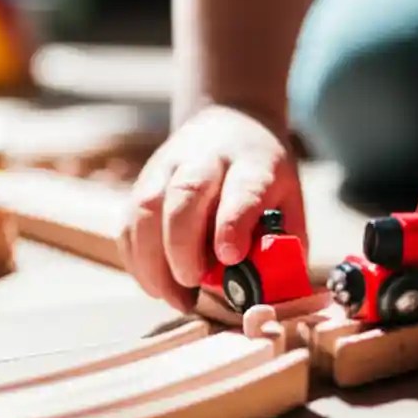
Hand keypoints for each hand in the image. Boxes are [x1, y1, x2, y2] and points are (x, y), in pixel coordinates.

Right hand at [119, 105, 306, 310]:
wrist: (233, 120)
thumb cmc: (262, 176)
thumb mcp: (289, 201)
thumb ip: (282, 244)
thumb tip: (271, 294)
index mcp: (252, 164)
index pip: (241, 190)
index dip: (232, 224)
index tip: (230, 257)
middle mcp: (207, 159)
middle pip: (185, 195)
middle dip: (183, 246)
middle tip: (192, 283)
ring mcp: (168, 167)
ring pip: (146, 207)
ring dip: (152, 260)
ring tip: (172, 296)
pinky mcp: (143, 181)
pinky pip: (127, 221)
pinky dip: (135, 259)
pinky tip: (154, 284)